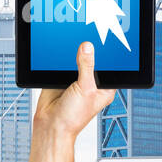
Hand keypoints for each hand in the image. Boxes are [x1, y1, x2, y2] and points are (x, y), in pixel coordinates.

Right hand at [21, 43, 112, 161]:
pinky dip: (60, 59)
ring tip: (73, 42)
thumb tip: (87, 48)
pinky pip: (62, 64)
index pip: (111, 67)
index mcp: (104, 88)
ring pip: (77, 61)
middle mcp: (91, 83)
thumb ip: (86, 67)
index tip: (109, 40)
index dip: (110, 55)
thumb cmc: (72, 118)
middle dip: (90, 52)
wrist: (49, 126)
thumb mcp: (85, 89)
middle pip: (93, 61)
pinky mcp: (62, 79)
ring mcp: (76, 80)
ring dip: (73, 54)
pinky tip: (60, 52)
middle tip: (89, 36)